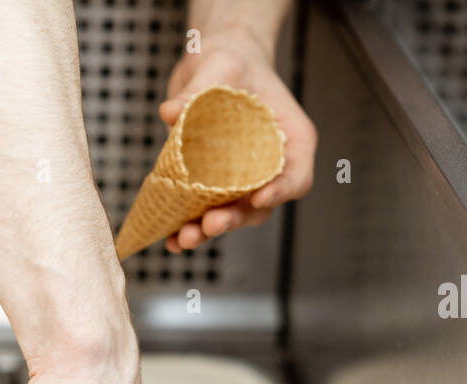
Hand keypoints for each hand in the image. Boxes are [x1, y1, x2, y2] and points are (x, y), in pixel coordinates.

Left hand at [160, 33, 316, 252]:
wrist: (213, 68)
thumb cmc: (230, 62)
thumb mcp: (220, 65)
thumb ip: (199, 88)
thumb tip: (170, 111)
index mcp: (290, 138)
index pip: (296, 175)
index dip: (280, 190)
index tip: (259, 198)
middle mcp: (269, 165)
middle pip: (260, 204)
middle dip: (235, 218)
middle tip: (212, 224)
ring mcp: (241, 180)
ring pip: (232, 215)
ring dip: (209, 230)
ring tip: (185, 239)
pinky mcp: (213, 185)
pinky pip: (206, 212)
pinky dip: (190, 227)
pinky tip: (172, 239)